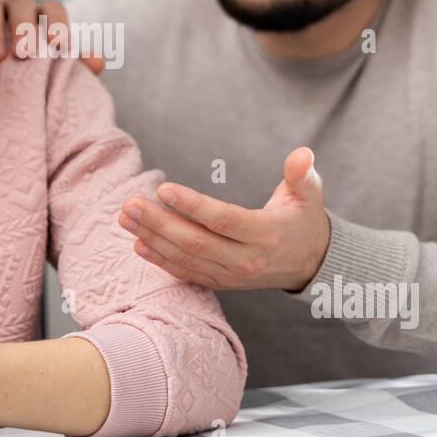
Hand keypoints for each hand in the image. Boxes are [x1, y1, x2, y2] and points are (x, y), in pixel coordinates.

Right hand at [0, 0, 104, 73]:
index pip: (52, 8)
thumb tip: (98, 64)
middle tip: (24, 54)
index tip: (58, 45)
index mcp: (38, 16)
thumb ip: (71, 65)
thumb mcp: (46, 67)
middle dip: (23, 27)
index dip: (57, 22)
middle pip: (21, 3)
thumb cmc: (22, 68)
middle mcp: (13, 5)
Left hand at [118, 146, 332, 291]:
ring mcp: (232, 275)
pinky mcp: (222, 282)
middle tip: (130, 204)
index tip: (163, 188)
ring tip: (125, 218)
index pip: (222, 219)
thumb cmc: (304, 218)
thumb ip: (302, 173)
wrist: (310, 262)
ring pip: (186, 259)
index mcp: (266, 234)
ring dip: (152, 239)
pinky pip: (187, 274)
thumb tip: (302, 154)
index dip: (191, 205)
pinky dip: (161, 260)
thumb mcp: (310, 193)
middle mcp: (247, 260)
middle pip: (196, 242)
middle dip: (159, 223)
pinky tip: (138, 244)